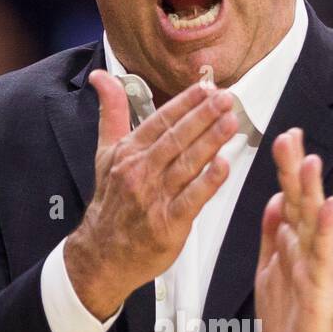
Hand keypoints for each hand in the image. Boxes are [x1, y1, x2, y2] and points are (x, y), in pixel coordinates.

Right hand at [65, 71, 238, 318]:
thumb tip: (102, 78)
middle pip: (176, 138)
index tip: (206, 88)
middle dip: (203, 116)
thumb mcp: (105, 153)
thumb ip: (112, 113)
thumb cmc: (111, 203)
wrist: (102, 253)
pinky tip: (223, 165)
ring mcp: (154, 198)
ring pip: (186, 164)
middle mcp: (140, 172)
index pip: (161, 121)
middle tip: (225, 99)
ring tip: (230, 122)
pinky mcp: (167, 223)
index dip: (185, 103)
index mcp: (129, 152)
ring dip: (210, 141)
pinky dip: (208, 182)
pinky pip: (192, 199)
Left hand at [255, 127, 332, 331]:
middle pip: (300, 203)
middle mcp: (307, 250)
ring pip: (313, 223)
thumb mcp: (271, 271)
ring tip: (311, 161)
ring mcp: (317, 267)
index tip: (282, 137)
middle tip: (291, 135)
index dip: (284, 170)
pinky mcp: (322, 288)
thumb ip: (272, 237)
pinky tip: (331, 207)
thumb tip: (273, 200)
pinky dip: (327, 231)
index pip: (287, 200)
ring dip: (312, 192)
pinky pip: (324, 256)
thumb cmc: (293, 320)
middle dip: (295, 170)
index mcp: (290, 246)